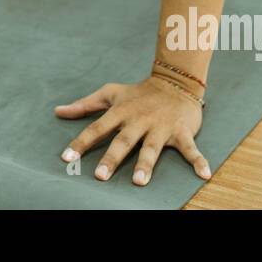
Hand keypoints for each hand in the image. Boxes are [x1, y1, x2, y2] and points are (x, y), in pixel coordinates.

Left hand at [55, 76, 211, 185]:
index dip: (81, 142)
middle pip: (123, 141)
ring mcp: (161, 127)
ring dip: (146, 164)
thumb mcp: (110, 94)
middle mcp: (139, 120)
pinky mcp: (181, 131)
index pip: (97, 128)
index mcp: (120, 112)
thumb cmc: (139, 92)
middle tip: (100, 176)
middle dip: (112, 158)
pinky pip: (191, 148)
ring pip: (152, 147)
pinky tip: (203, 174)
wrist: (175, 81)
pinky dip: (198, 160)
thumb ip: (84, 105)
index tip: (67, 157)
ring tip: (139, 181)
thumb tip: (58, 112)